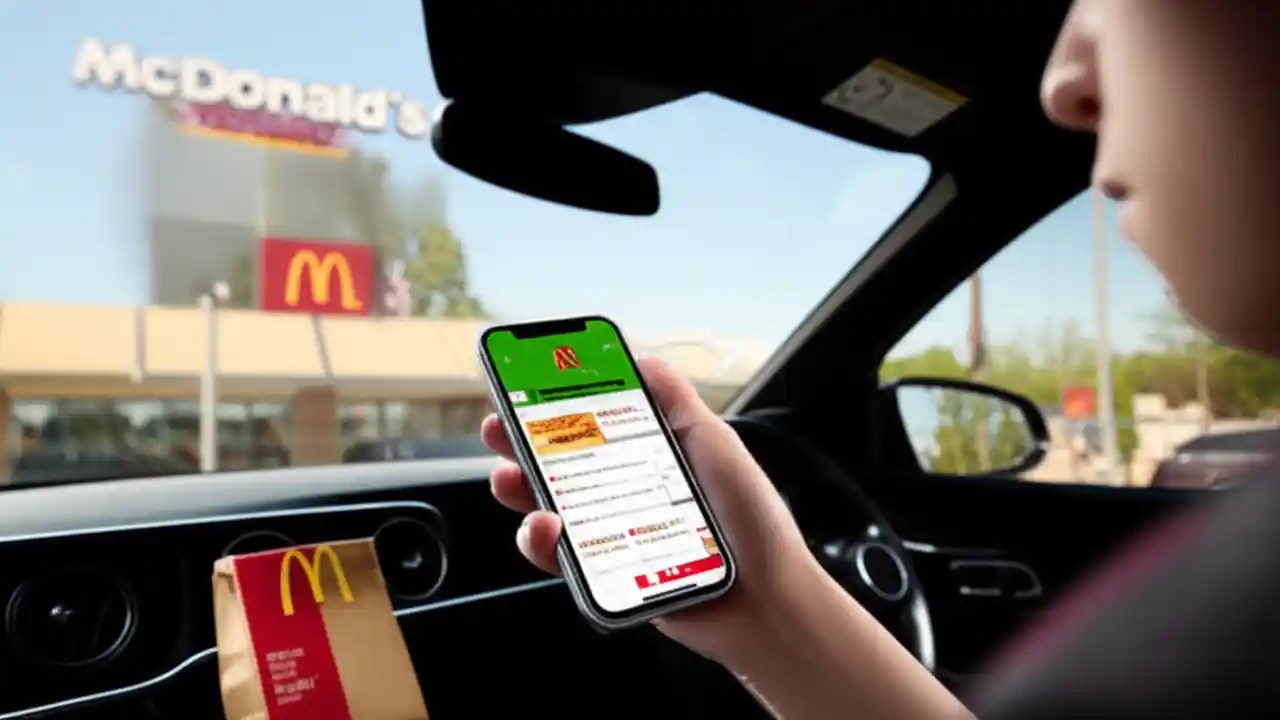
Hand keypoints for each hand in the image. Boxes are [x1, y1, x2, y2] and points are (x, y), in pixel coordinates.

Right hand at [482, 356, 819, 664]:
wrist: (768, 598)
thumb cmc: (753, 522)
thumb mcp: (716, 444)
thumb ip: (676, 402)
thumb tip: (642, 358)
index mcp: (648, 457)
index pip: (591, 424)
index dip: (555, 403)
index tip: (526, 381)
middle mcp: (623, 494)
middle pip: (557, 463)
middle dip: (518, 441)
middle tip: (499, 425)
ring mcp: (610, 535)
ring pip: (544, 508)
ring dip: (518, 489)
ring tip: (513, 478)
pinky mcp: (604, 576)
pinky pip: (557, 558)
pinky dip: (540, 542)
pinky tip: (549, 527)